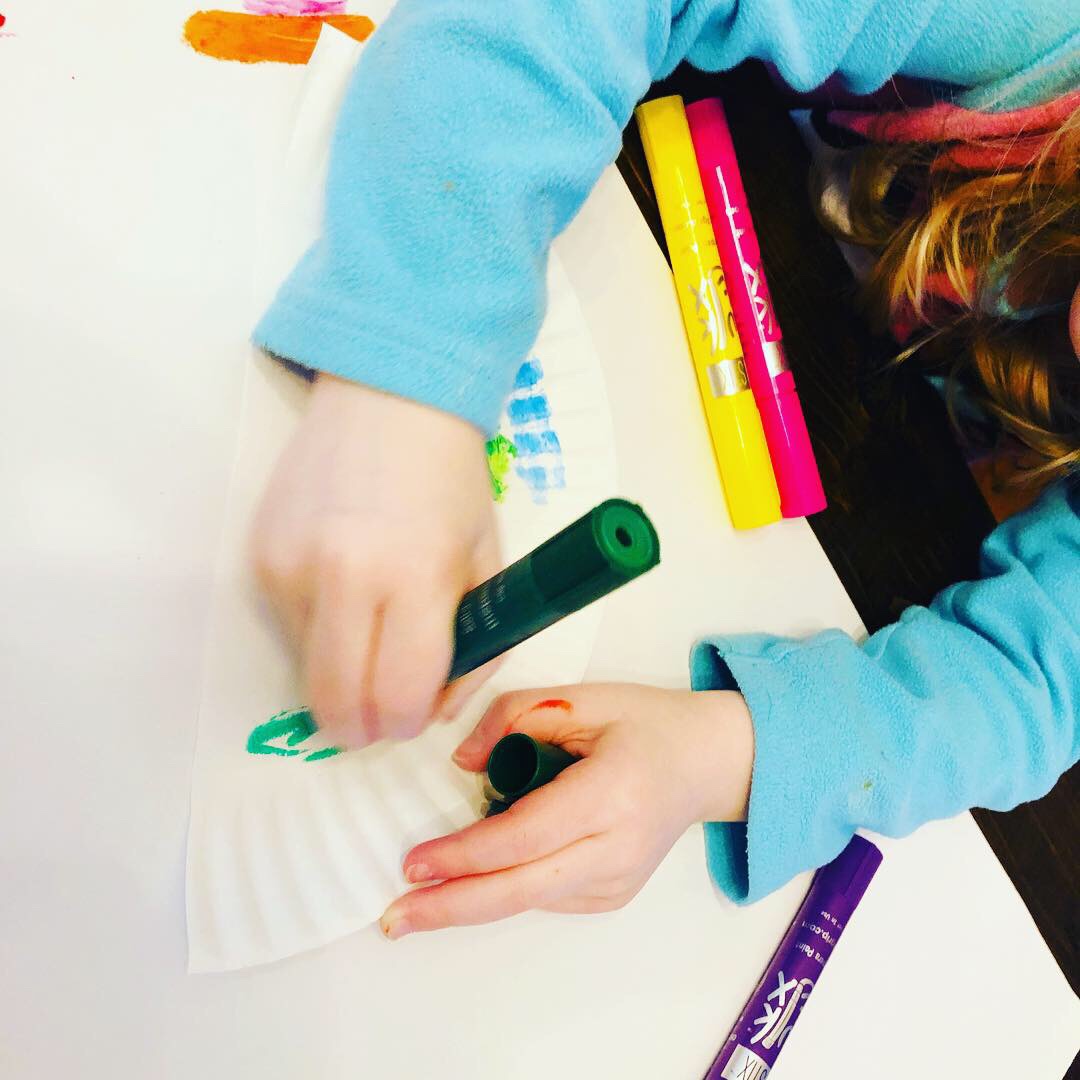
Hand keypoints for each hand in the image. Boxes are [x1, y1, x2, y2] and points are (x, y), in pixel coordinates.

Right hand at [251, 374, 500, 746]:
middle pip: (336, 705)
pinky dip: (315, 632)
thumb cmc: (451, 482)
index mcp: (416, 577)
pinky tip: (341, 584)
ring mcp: (290, 567)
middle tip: (381, 715)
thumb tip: (434, 711)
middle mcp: (343, 577)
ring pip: (305, 672)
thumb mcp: (489, 561)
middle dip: (363, 727)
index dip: (409, 723)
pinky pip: (286, 628)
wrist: (387, 396)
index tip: (414, 716)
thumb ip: (477, 645)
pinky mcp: (258, 558)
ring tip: (368, 624)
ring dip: (338, 675)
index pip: (400, 696)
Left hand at [379, 683, 754, 938]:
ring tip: (417, 907)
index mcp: (611, 795)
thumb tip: (462, 764)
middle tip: (395, 916)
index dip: (463, 855)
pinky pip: (545, 897)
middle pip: (520, 890)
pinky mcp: (611, 895)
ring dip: (470, 904)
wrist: (706, 762)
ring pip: (528, 902)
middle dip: (451, 907)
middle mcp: (618, 849)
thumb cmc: (645, 724)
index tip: (414, 862)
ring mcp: (617, 881)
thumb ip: (512, 717)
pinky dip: (506, 889)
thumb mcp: (579, 698)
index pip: (523, 838)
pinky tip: (475, 880)